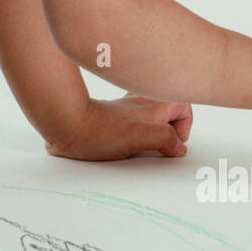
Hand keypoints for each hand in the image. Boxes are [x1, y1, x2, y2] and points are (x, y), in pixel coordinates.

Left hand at [43, 93, 191, 160]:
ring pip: (150, 110)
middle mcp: (140, 104)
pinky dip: (137, 127)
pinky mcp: (111, 116)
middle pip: (168, 104)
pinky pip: (132, 116)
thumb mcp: (139, 138)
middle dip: (173, 122)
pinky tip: (129, 141)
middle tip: (169, 141)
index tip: (175, 142)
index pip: (182, 104)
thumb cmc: (98, 132)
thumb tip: (178, 146)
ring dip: (156, 125)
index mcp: (151, 107)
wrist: (66, 125)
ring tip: (151, 143)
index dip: (185, 124)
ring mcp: (125, 109)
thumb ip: (164, 139)